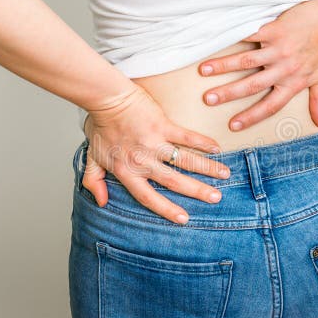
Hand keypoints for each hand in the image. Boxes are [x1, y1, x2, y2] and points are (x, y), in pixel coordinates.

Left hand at [81, 84, 230, 224]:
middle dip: (197, 191)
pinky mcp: (163, 125)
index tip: (184, 219)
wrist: (107, 98)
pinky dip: (203, 142)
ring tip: (225, 175)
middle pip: (174, 181)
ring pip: (185, 160)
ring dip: (207, 168)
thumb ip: (94, 181)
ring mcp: (154, 143)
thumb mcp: (92, 157)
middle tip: (216, 199)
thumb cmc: (100, 125)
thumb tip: (101, 203)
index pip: (148, 197)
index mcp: (126, 171)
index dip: (166, 209)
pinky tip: (217, 149)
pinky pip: (187, 136)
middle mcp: (142, 160)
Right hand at [198, 0, 317, 129]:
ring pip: (246, 60)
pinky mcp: (272, 30)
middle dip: (228, 93)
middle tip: (208, 100)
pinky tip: (215, 40)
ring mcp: (276, 49)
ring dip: (223, 65)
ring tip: (204, 70)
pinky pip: (249, 35)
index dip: (251, 116)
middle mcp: (283, 69)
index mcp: (292, 83)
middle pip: (251, 85)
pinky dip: (233, 38)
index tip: (233, 125)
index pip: (270, 106)